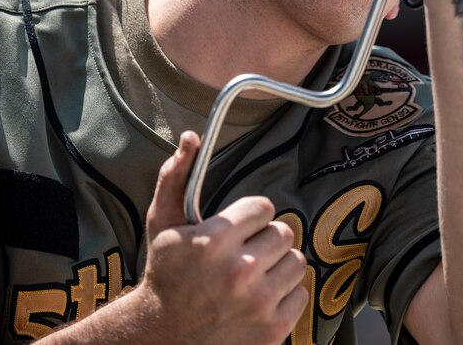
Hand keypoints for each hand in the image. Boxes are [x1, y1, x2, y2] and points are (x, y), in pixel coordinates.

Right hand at [134, 131, 308, 343]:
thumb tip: (192, 137)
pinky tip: (259, 298)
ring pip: (296, 261)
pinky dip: (284, 295)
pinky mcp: (272, 329)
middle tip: (243, 253)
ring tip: (253, 275)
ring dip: (278, 266)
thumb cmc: (166, 275)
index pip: (264, 207)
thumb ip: (176, 176)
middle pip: (283, 232)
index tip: (234, 230)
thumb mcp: (163, 223)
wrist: (162, 338)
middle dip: (264, 240)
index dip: (249, 218)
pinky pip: (301, 293)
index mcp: (214, 241)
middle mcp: (239, 271)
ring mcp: (258, 302)